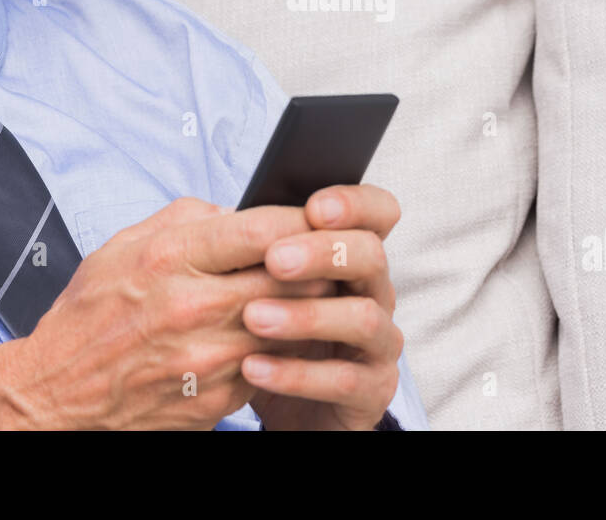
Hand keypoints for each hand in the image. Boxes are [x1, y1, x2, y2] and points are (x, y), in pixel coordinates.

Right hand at [0, 197, 331, 429]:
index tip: (316, 216)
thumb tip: (239, 211)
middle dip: (318, 260)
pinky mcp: (217, 397)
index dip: (302, 219)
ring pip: (292, 322)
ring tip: (315, 290)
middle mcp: (192, 307)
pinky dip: (285, 345)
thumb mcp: (124, 246)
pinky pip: (272, 362)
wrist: (58, 395)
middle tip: (331, 252)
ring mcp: (207, 357)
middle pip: (292, 275)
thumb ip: (188, 219)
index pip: (263, 230)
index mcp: (169, 258)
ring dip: (309, 305)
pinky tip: (283, 332)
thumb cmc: (91, 314)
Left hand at [241, 183, 404, 429]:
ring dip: (307, 315)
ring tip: (252, 318)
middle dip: (324, 253)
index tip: (314, 207)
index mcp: (352, 256)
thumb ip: (255, 248)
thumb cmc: (270, 330)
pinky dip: (297, 374)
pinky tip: (252, 367)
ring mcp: (379, 342)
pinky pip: (345, 380)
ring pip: (362, 318)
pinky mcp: (373, 390)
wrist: (279, 401)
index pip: (377, 213)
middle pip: (371, 256)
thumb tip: (226, 214)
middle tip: (275, 260)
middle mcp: (375, 292)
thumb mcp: (258, 284)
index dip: (356, 204)